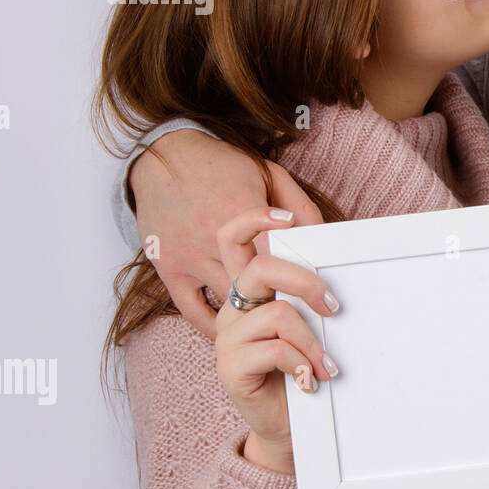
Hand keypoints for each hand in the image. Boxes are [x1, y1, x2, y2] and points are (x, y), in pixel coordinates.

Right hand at [129, 130, 322, 338]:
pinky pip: (192, 311)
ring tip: (282, 332)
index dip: (304, 281)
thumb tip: (325, 240)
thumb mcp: (270, 175)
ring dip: (255, 319)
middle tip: (308, 321)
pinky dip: (214, 327)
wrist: (163, 155)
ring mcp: (188, 258)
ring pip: (229, 304)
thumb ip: (301, 207)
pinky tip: (237, 333)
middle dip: (284, 307)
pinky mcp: (169, 269)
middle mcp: (211, 239)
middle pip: (255, 288)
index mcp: (239, 214)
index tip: (323, 294)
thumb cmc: (222, 163)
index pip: (280, 259)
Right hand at [214, 206, 340, 472]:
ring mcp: (227, 337)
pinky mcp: (229, 367)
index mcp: (249, 291)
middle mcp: (233, 308)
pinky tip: (310, 382)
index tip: (289, 218)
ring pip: (277, 314)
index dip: (254, 221)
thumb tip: (349, 270)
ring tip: (328, 366)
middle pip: (260, 269)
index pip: (233, 240)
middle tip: (335, 307)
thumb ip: (311, 298)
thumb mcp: (309, 328)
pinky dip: (302, 363)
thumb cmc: (301, 370)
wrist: (286, 427)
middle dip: (305, 281)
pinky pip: (274, 350)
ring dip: (313, 341)